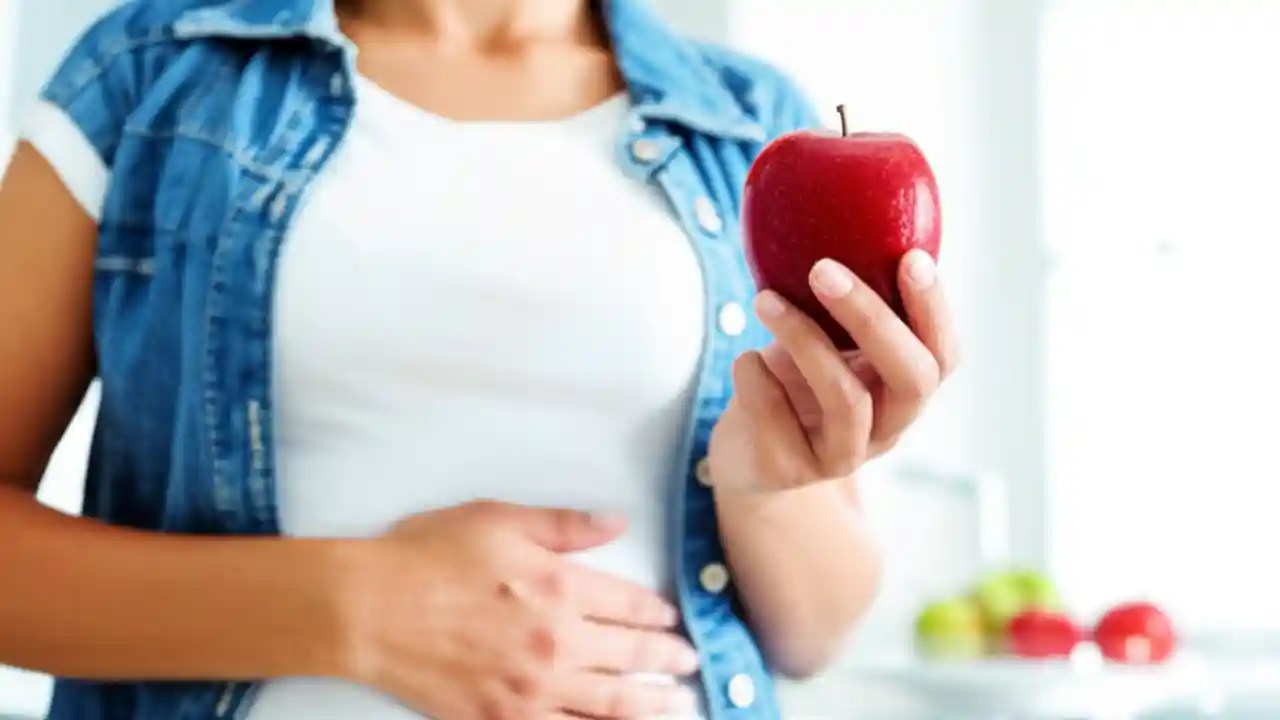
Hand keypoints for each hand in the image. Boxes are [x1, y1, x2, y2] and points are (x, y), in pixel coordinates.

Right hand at [346, 501, 700, 719]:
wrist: (367, 609)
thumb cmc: (427, 557)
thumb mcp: (498, 519)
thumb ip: (564, 524)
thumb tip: (617, 521)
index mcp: (560, 588)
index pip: (631, 605)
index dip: (658, 615)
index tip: (673, 621)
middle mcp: (556, 642)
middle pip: (631, 656)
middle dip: (668, 661)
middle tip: (690, 664)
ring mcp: (531, 688)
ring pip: (611, 705)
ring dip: (652, 705)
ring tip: (679, 706)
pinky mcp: (503, 719)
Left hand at [709, 250, 957, 491]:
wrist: (749, 457)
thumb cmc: (794, 379)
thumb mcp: (826, 338)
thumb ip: (842, 299)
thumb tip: (839, 204)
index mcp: (903, 387)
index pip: (945, 354)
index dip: (935, 310)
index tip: (910, 257)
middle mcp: (887, 427)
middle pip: (913, 379)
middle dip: (871, 318)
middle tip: (822, 270)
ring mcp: (842, 456)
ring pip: (846, 401)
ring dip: (803, 339)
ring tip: (763, 300)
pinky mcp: (791, 471)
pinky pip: (778, 423)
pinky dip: (757, 380)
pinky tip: (745, 360)